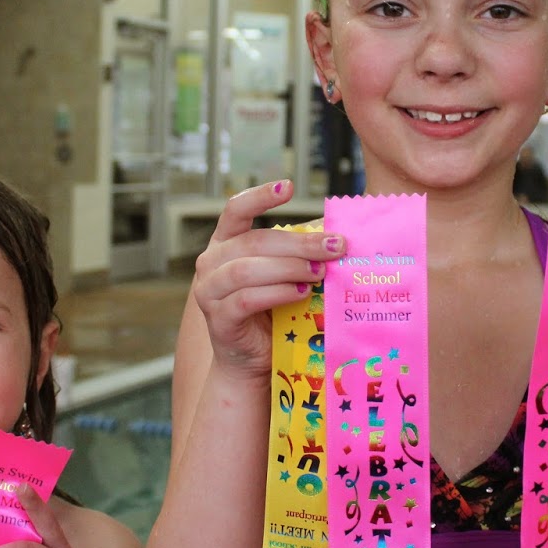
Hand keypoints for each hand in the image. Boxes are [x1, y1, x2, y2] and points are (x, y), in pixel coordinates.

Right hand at [192, 180, 342, 380]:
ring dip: (289, 268)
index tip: (289, 187)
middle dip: (299, 243)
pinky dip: (276, 294)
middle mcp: (211, 262)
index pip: (236, 209)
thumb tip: (337, 238)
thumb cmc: (270, 312)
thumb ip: (298, 255)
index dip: (260, 196)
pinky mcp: (218, 320)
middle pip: (254, 242)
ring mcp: (209, 292)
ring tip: (320, 272)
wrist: (250, 361)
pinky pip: (246, 300)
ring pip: (247, 270)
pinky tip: (300, 294)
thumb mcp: (283, 276)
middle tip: (336, 246)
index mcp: (225, 243)